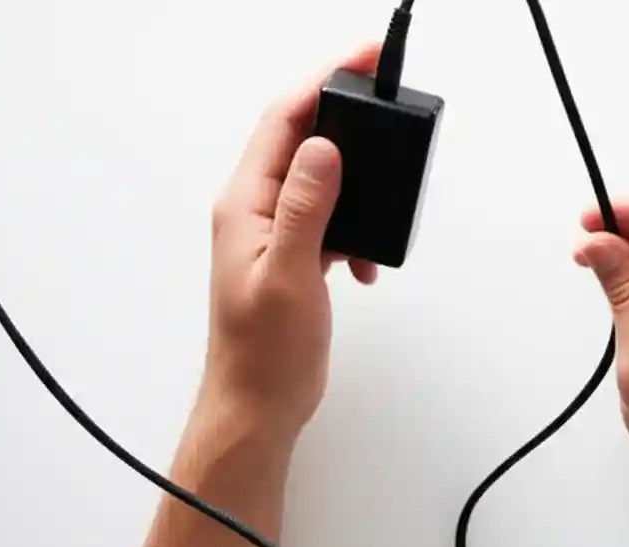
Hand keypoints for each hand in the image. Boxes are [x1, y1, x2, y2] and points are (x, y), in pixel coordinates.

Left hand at [201, 43, 381, 441]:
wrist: (258, 406)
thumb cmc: (262, 353)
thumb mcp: (290, 274)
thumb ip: (305, 207)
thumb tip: (323, 148)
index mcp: (244, 203)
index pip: (284, 120)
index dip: (323, 80)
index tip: (363, 59)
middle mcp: (253, 209)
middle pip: (300, 137)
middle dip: (344, 113)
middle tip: (384, 91)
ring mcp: (273, 232)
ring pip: (319, 178)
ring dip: (355, 181)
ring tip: (385, 190)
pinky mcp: (293, 255)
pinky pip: (327, 218)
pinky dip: (354, 230)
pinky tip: (363, 262)